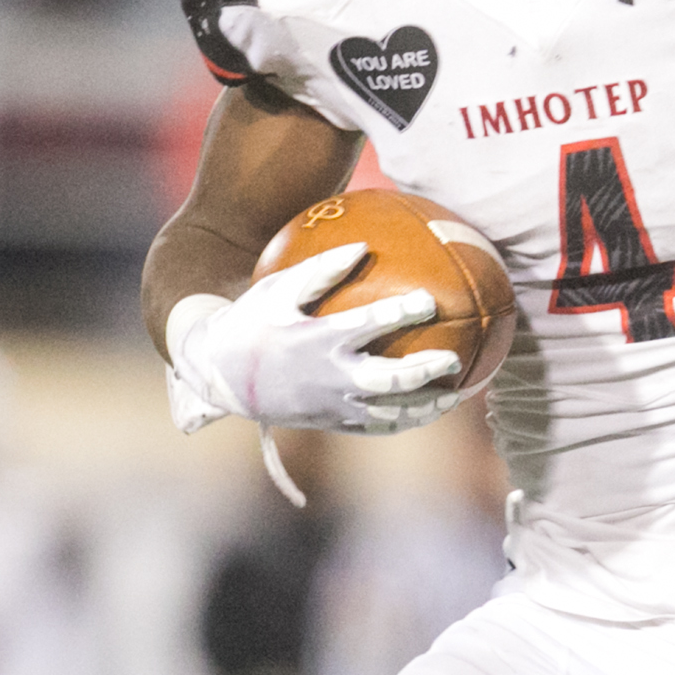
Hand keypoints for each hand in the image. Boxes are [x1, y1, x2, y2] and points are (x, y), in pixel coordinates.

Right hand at [160, 243, 462, 434]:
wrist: (221, 375)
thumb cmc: (252, 322)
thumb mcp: (277, 289)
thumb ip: (320, 270)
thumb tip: (363, 246)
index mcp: (318, 339)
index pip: (368, 325)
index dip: (401, 312)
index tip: (429, 300)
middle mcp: (329, 376)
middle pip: (389, 381)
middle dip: (425, 371)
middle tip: (454, 360)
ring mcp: (332, 405)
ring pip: (388, 413)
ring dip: (423, 407)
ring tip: (452, 398)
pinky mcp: (330, 422)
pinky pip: (374, 427)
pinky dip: (403, 422)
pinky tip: (426, 413)